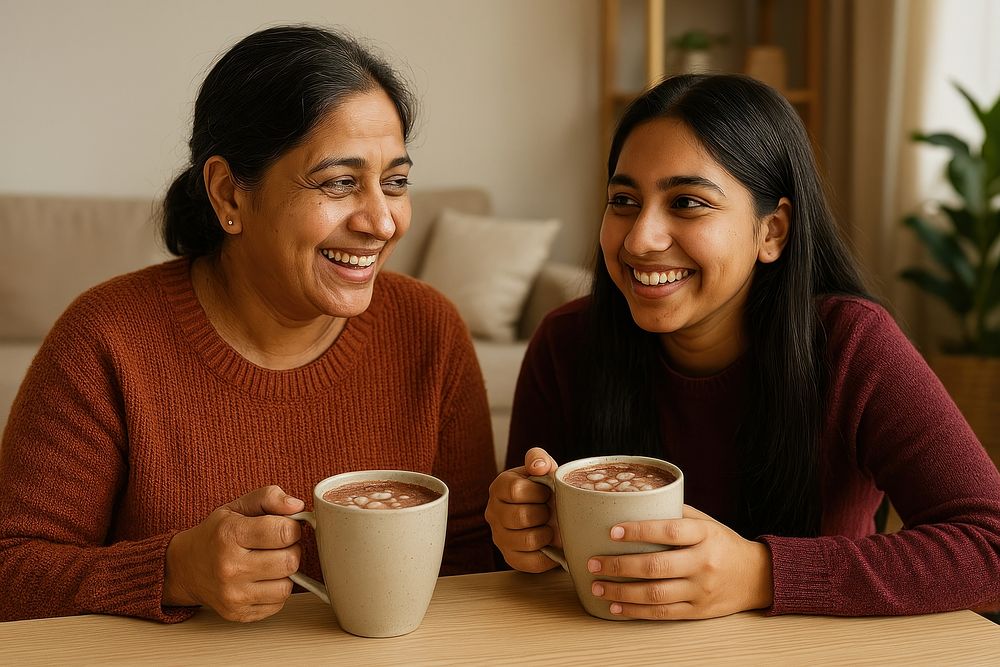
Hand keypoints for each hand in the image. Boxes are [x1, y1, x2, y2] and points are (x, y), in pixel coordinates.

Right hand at [163, 485, 304, 621]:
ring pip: (287, 586)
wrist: (185, 568)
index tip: (284, 527)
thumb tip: (298, 506)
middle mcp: (229, 567)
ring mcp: (233, 595)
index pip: (284, 532)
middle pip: (290, 561)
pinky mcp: (237, 614)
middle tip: (278, 546)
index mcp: (229, 534)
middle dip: (292, 550)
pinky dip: (276, 591)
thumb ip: (269, 497)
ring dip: (285, 573)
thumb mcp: (238, 506)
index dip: (293, 527)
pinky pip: (278, 604)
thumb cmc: (216, 534)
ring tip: (270, 563)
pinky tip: (262, 580)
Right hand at [485, 447, 561, 571]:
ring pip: (527, 540)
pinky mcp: (510, 558)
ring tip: (548, 526)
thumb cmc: (547, 489)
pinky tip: (550, 545)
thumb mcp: (544, 468)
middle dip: (543, 513)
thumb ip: (539, 458)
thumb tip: (538, 466)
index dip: (538, 492)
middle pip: (521, 516)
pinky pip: (530, 562)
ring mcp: (499, 537)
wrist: (555, 513)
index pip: (515, 490)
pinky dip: (547, 556)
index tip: (546, 492)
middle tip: (548, 511)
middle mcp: (493, 512)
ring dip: (546, 533)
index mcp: (499, 487)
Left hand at [587, 505, 772, 619]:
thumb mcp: (705, 522)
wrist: (757, 576)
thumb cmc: (722, 543)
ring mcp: (700, 590)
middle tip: (593, 563)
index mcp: (704, 535)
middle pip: (656, 566)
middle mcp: (703, 563)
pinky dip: (635, 611)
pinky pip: (662, 613)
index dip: (639, 531)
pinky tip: (615, 606)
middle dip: (619, 565)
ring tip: (598, 586)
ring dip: (621, 591)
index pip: (669, 531)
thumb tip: (634, 501)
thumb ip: (674, 513)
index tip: (612, 530)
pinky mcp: (698, 612)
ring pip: (655, 594)